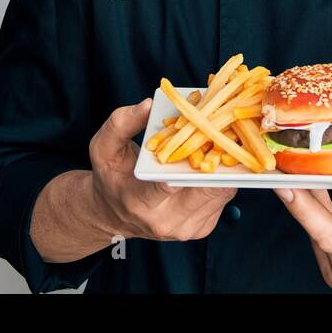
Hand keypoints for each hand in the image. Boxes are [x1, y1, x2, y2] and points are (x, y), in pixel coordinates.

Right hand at [86, 97, 235, 241]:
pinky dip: (226, 175)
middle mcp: (167, 220)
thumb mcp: (104, 147)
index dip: (192, 160)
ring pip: (222, 191)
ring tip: (227, 137)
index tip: (207, 135)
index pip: (169, 184)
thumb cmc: (111, 177)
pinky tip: (221, 156)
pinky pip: (225, 196)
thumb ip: (121, 124)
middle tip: (227, 126)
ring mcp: (188, 227)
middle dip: (220, 156)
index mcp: (140, 202)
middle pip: (207, 188)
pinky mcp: (204, 227)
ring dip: (227, 164)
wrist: (115, 214)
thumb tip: (148, 105)